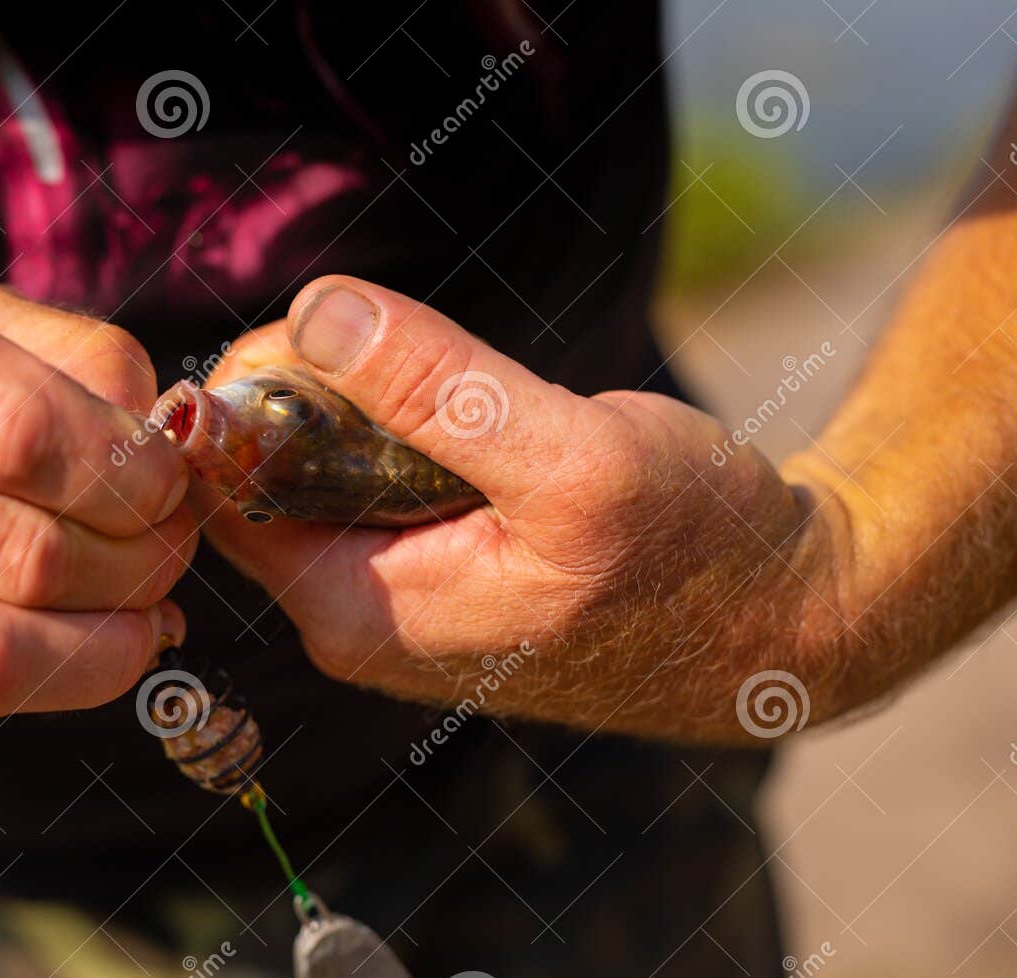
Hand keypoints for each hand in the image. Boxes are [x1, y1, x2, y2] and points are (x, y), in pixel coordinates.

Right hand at [0, 251, 193, 715]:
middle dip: (139, 556)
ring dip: (112, 634)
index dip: (131, 469)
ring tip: (149, 601)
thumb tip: (176, 444)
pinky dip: (62, 678)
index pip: (22, 429)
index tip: (170, 476)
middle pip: (21, 547)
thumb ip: (66, 355)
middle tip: (171, 540)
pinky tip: (103, 646)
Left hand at [201, 276, 842, 739]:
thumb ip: (437, 388)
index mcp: (358, 614)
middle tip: (396, 338)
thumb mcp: (572, 456)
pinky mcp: (443, 579)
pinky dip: (413, 434)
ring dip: (372, 408)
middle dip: (315, 391)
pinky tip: (484, 426)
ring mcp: (400, 606)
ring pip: (329, 475)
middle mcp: (359, 624)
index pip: (230, 489)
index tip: (319, 331)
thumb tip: (316, 314)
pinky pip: (383, 486)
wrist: (786, 614)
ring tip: (460, 387)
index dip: (251, 396)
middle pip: (271, 479)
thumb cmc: (697, 552)